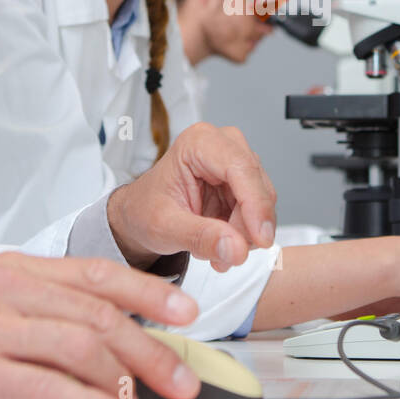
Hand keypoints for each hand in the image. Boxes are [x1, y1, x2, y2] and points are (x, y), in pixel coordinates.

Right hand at [0, 253, 201, 398]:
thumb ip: (29, 314)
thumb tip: (90, 339)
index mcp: (8, 271)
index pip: (95, 273)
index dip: (147, 291)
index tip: (184, 310)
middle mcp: (3, 290)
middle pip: (99, 310)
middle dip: (152, 343)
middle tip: (184, 373)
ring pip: (81, 344)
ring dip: (128, 376)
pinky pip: (46, 385)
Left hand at [106, 122, 276, 272]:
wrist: (137, 216)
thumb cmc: (144, 210)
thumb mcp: (165, 228)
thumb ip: (201, 237)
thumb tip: (238, 249)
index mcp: (198, 142)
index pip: (241, 168)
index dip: (256, 204)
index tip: (260, 239)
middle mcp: (222, 144)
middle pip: (256, 186)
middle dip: (247, 226)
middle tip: (227, 256)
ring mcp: (235, 163)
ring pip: (262, 201)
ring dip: (245, 233)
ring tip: (216, 252)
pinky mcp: (242, 183)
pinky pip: (258, 211)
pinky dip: (245, 234)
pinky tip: (221, 243)